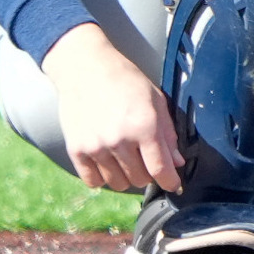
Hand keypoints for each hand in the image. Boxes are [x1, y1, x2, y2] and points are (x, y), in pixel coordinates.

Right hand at [42, 22, 182, 194]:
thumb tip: (177, 163)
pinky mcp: (76, 150)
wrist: (85, 68)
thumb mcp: (156, 100)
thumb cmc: (125, 80)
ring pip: (117, 183)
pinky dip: (102, 178)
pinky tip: (107, 165)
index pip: (160, 169)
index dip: (170, 181)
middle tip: (144, 158)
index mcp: (144, 126)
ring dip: (126, 176)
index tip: (174, 185)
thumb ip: (167, 134)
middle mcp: (120, 140)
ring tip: (125, 160)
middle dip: (147, 173)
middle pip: (139, 179)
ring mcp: (96, 147)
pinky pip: (93, 181)